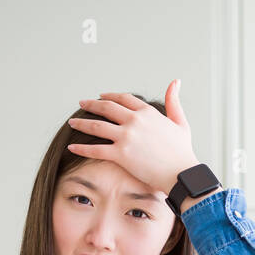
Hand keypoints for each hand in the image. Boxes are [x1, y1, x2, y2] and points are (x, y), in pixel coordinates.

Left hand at [66, 80, 200, 197]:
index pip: (123, 99)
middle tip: (81, 104)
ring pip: (97, 126)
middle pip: (106, 107)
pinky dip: (82, 148)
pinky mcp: (121, 155)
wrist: (181, 173)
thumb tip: (175, 81)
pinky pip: (96, 149)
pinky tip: (72, 147)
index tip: (101, 96)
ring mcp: (126, 137)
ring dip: (81, 123)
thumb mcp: (180, 122)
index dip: (110, 96)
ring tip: (72, 122)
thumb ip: (174, 101)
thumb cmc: (182, 152)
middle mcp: (134, 120)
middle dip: (91, 105)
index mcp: (147, 112)